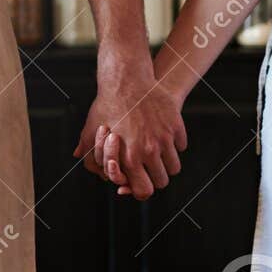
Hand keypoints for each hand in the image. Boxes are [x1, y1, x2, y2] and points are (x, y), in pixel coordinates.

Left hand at [75, 72, 186, 201]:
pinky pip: (181, 145)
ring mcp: (164, 138)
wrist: (126, 80)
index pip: (144, 191)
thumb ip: (90, 155)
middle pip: (162, 181)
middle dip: (156, 177)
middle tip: (152, 169)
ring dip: (167, 163)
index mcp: (128, 158)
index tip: (143, 182)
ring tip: (160, 155)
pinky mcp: (176, 125)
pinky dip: (175, 144)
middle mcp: (148, 151)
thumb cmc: (106, 106)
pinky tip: (166, 137)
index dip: (143, 190)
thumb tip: (95, 172)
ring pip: (174, 166)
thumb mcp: (91, 131)